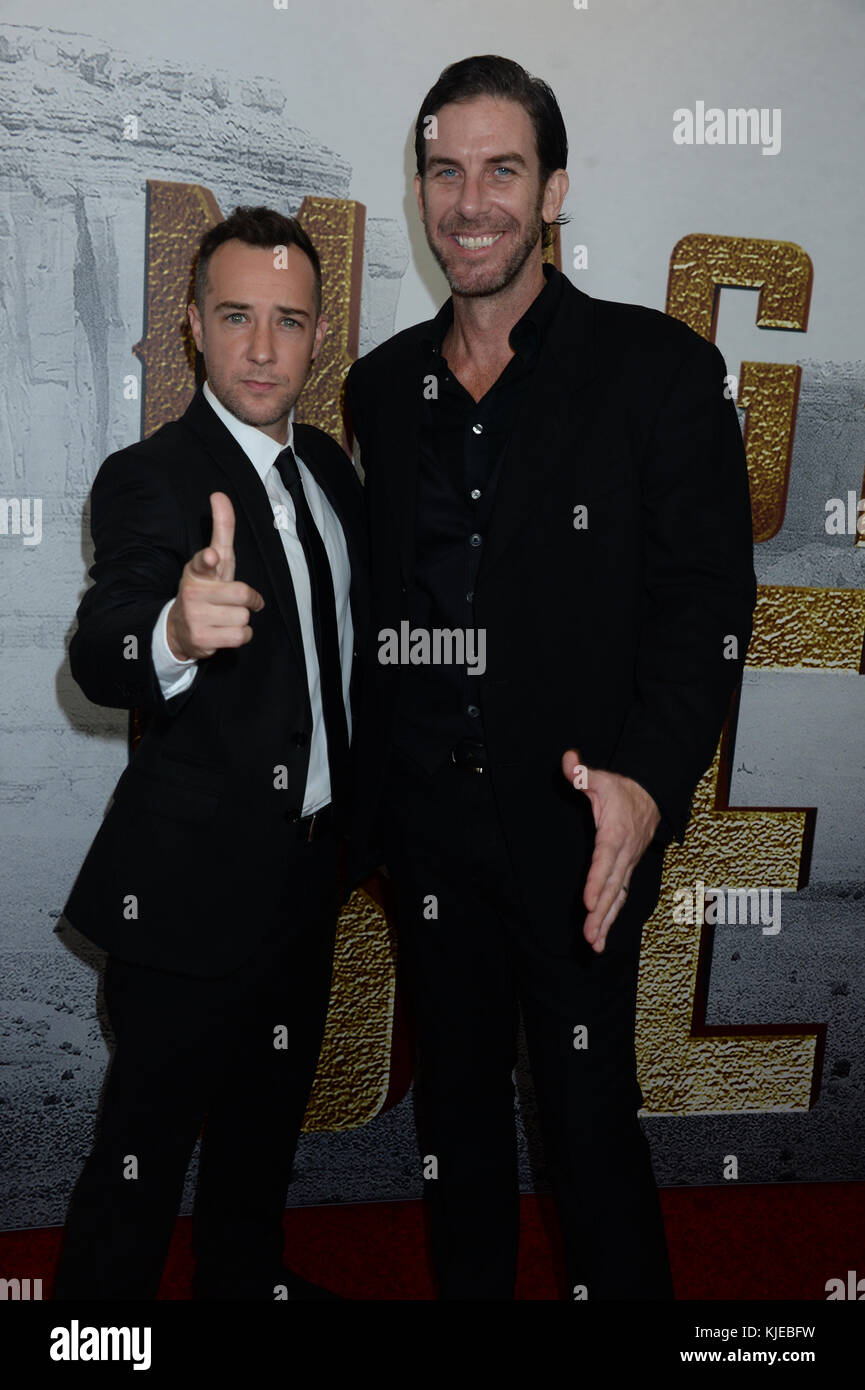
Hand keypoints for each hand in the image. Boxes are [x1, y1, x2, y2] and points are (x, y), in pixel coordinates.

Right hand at [166, 492, 263, 660]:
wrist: (181, 628)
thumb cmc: (207, 587)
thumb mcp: (215, 559)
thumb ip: (222, 529)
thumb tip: (219, 494)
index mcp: (196, 570)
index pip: (202, 562)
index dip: (207, 559)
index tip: (211, 556)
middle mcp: (193, 592)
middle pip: (242, 593)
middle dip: (248, 599)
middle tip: (234, 600)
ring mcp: (195, 617)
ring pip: (244, 617)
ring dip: (242, 618)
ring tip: (224, 617)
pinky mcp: (201, 640)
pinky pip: (241, 636)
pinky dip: (240, 635)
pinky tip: (225, 631)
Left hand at [562, 748, 660, 953]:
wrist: (652, 795)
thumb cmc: (623, 790)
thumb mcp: (601, 778)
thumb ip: (582, 773)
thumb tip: (568, 761)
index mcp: (615, 834)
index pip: (605, 861)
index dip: (596, 881)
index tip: (587, 902)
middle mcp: (624, 854)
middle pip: (612, 887)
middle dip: (601, 913)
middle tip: (589, 936)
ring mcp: (627, 865)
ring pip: (618, 897)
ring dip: (606, 922)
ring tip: (594, 944)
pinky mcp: (627, 870)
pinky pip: (620, 896)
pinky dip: (612, 916)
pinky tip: (601, 935)